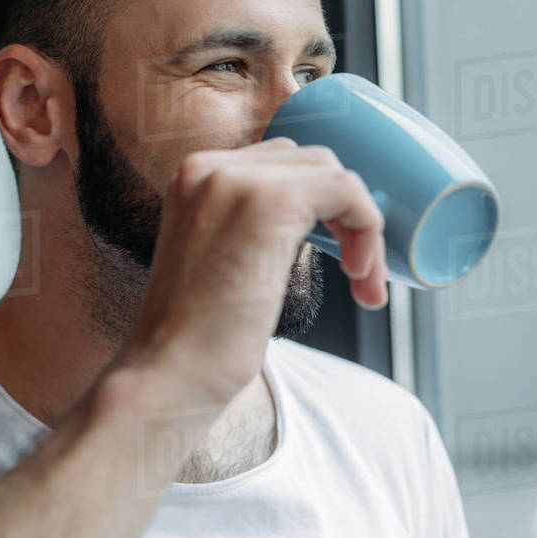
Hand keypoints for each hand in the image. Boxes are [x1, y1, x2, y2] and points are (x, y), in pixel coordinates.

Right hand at [119, 137, 387, 405]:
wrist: (169, 375)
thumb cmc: (196, 339)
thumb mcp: (220, 259)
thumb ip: (250, 225)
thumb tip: (319, 219)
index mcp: (193, 176)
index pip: (280, 162)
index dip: (321, 206)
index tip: (338, 257)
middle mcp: (210, 166)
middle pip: (311, 162)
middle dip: (345, 214)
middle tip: (357, 273)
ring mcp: (237, 179)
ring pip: (333, 174)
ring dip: (361, 227)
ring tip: (361, 281)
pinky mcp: (271, 202)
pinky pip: (347, 192)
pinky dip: (367, 231)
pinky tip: (359, 278)